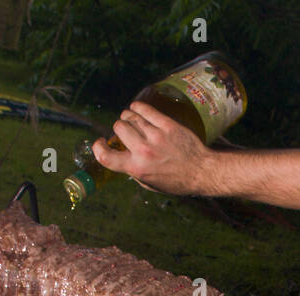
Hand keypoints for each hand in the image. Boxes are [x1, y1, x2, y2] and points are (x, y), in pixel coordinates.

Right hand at [92, 101, 210, 195]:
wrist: (201, 171)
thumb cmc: (176, 181)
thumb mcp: (149, 184)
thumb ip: (133, 170)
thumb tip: (121, 156)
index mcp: (136, 168)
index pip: (105, 156)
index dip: (98, 147)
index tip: (101, 143)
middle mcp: (143, 151)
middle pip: (119, 127)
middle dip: (119, 128)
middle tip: (126, 131)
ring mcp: (156, 136)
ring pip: (131, 116)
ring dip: (128, 117)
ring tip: (132, 120)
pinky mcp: (167, 125)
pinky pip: (145, 109)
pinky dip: (137, 107)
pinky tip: (137, 109)